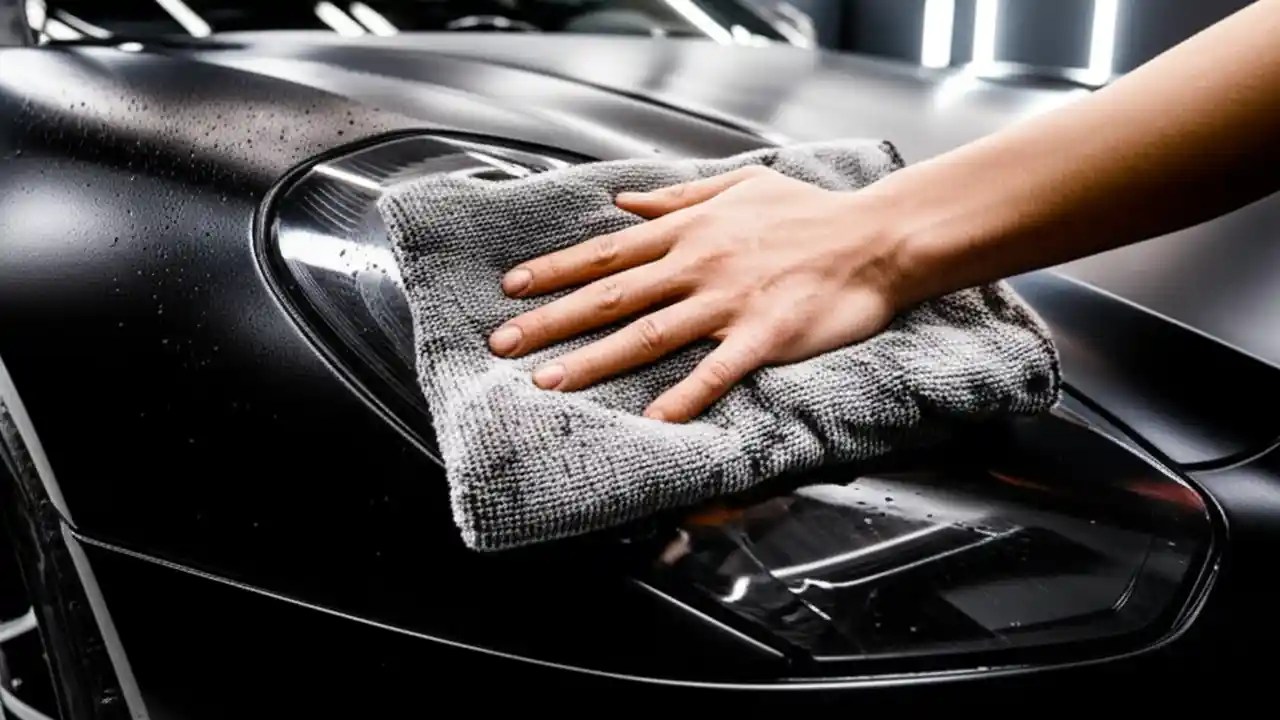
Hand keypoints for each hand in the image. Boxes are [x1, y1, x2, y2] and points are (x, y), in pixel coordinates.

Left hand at [487, 165, 903, 422]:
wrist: (878, 237)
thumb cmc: (810, 212)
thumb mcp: (739, 185)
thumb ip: (677, 195)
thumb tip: (624, 203)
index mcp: (690, 229)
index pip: (607, 252)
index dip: (555, 270)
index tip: (512, 288)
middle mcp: (699, 264)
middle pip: (611, 295)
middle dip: (552, 320)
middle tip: (504, 345)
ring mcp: (729, 301)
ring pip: (648, 334)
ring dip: (594, 361)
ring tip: (550, 384)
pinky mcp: (764, 336)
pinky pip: (714, 372)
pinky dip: (681, 398)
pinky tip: (650, 424)